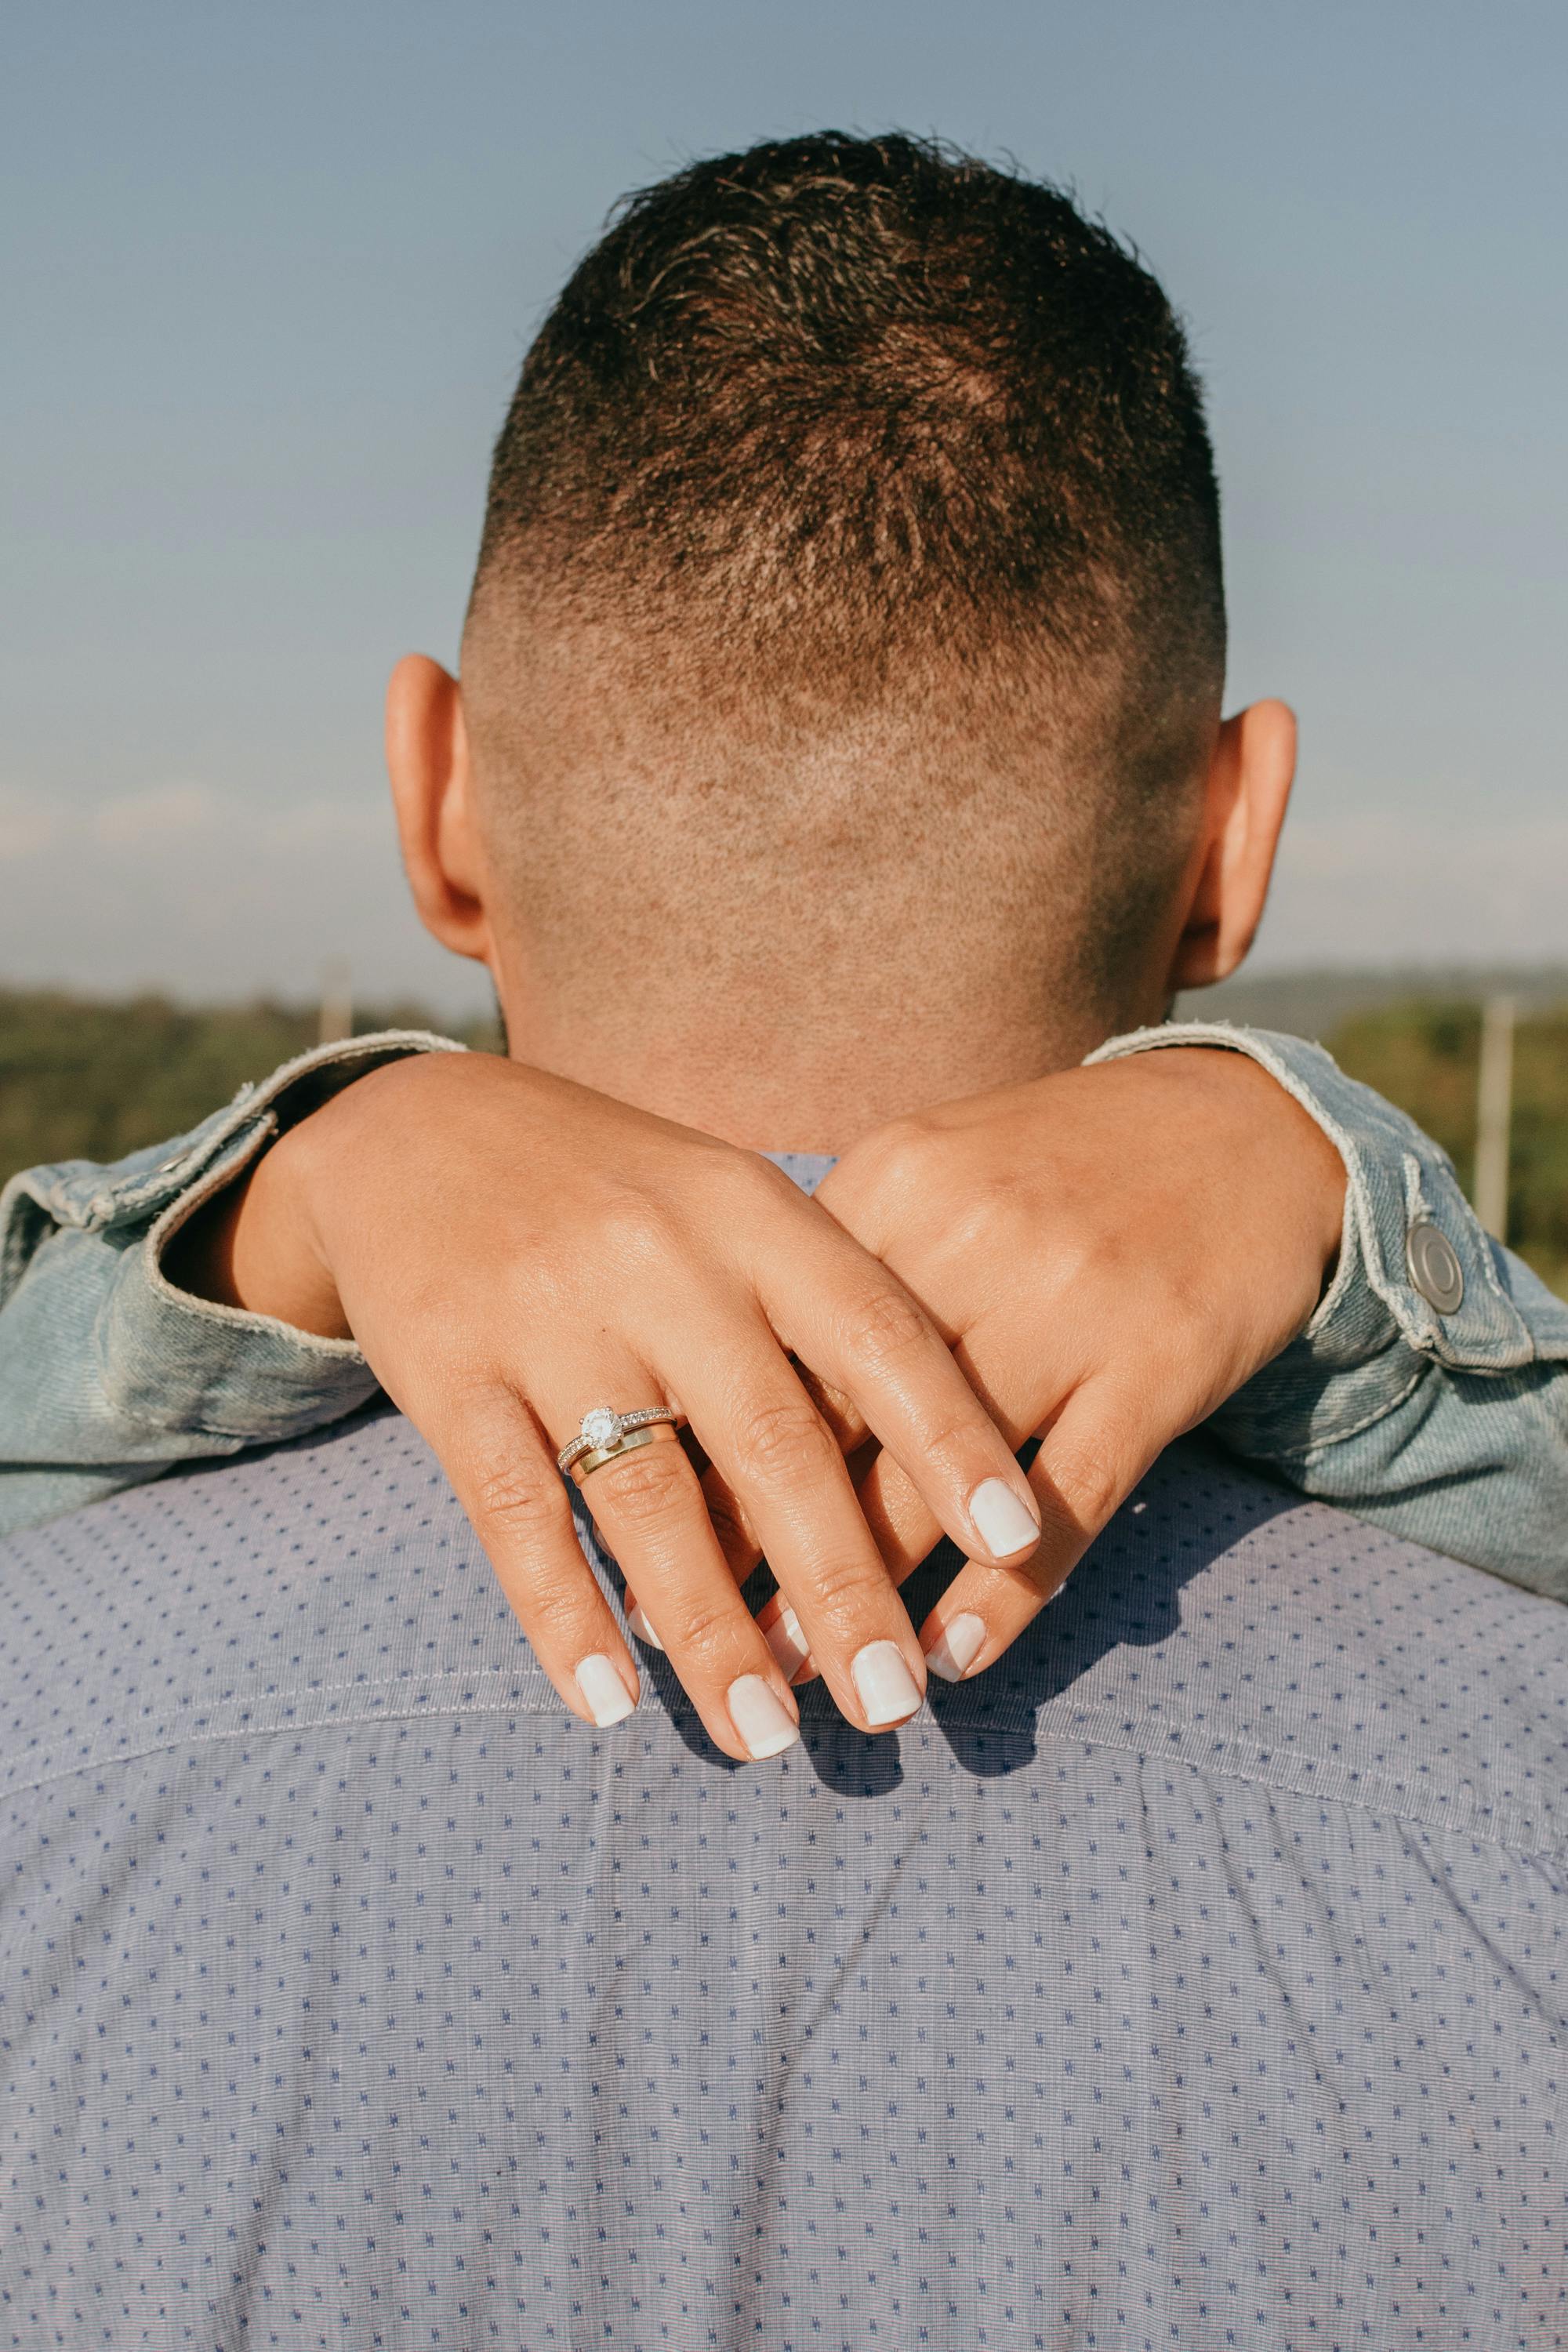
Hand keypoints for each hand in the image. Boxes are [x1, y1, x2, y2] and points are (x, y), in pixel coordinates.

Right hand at [167, 1051, 1041, 1756]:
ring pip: (648, 1497)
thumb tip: (928, 1472)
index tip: (1015, 1541)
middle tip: (894, 1703)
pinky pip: (515, 1515)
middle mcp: (661, 1260)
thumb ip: (816, 1310)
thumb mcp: (728, 1203)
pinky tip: (610, 1704)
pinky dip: (565, 1616)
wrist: (412, 1127)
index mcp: (752, 1212)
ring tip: (765, 1737)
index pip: (878, 1333)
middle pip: (773, 1441)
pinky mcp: (447, 1371)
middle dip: (842, 1586)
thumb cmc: (614, 1188)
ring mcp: (549, 1317)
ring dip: (712, 1631)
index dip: (951, 1439)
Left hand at [741, 1047, 1345, 1682]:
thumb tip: (724, 1389)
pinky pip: (1063, 1507)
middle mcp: (965, 1240)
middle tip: (718, 1645)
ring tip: (816, 1678)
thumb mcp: (935, 1173)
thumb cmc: (1058, 1168)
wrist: (1242, 1124)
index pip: (773, 1342)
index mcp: (891, 1185)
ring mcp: (1065, 1306)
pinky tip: (954, 1660)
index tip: (658, 1542)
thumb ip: (840, 1263)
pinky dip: (1002, 1597)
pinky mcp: (1155, 1366)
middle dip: (765, 1548)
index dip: (708, 1453)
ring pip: (936, 1484)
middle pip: (838, 1421)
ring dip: (868, 1597)